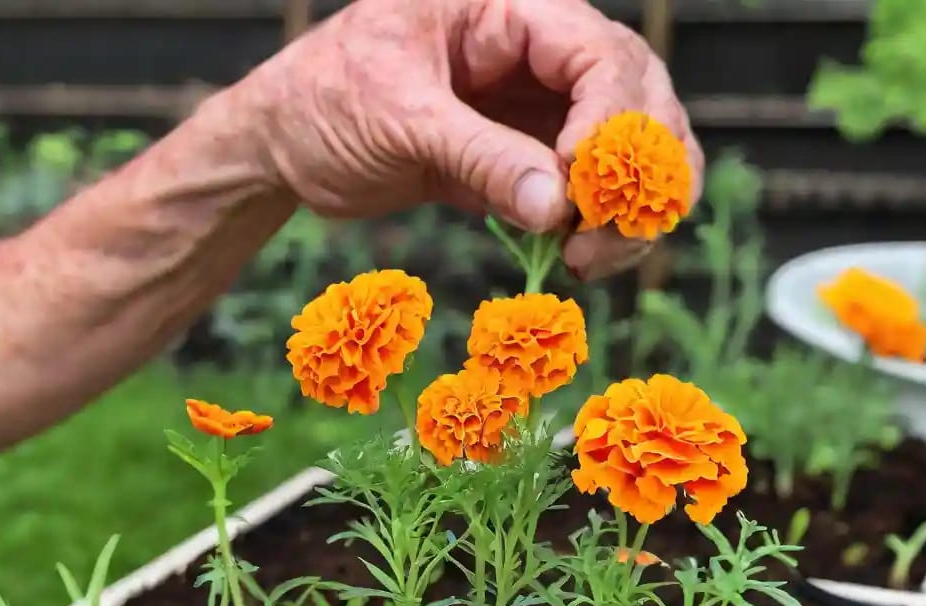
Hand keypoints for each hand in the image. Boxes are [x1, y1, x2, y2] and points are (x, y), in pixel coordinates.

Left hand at [251, 0, 702, 279]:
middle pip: (636, 98)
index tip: (580, 184)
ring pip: (624, 151)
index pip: (597, 53)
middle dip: (633, 172)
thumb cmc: (326, 102)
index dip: (610, 119)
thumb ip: (479, 157)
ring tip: (590, 260)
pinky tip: (577, 258)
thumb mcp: (399, 120)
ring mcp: (536, 110)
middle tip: (599, 238)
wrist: (289, 145)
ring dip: (628, 209)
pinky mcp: (525, 162)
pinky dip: (595, 227)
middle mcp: (537, 54)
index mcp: (506, 11)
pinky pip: (583, 192)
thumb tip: (559, 208)